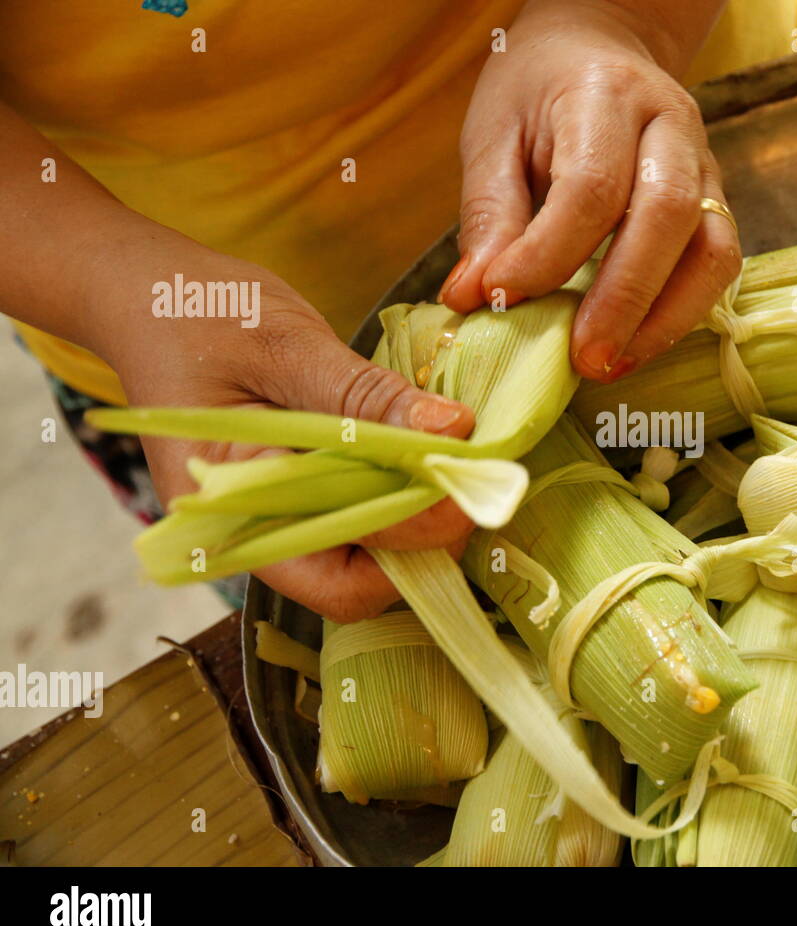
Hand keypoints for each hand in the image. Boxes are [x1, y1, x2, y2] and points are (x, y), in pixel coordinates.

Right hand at [101, 247, 477, 622]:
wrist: (144, 298)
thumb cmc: (196, 314)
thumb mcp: (286, 344)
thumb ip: (367, 397)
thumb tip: (455, 430)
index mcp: (229, 512)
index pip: (343, 574)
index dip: (417, 537)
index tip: (470, 479)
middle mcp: (251, 538)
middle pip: (363, 583)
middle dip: (429, 538)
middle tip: (481, 470)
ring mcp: (274, 525)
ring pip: (369, 561)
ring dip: (423, 518)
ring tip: (460, 458)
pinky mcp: (296, 501)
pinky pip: (360, 521)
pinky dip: (402, 494)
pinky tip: (428, 453)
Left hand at [440, 0, 739, 382]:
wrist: (602, 46)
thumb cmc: (537, 90)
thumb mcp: (493, 134)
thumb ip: (488, 214)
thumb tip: (472, 297)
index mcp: (604, 95)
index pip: (589, 185)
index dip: (548, 254)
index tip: (500, 298)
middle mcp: (670, 125)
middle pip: (666, 216)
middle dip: (623, 298)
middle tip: (582, 360)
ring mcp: (704, 164)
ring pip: (712, 249)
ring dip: (666, 319)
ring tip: (614, 364)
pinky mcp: (715, 201)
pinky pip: (718, 265)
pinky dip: (682, 314)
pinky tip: (637, 345)